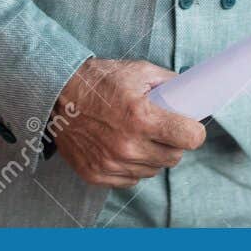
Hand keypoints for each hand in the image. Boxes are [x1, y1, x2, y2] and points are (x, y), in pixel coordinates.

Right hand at [51, 58, 205, 187]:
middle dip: (173, 143)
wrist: (56, 94)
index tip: (190, 127)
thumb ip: (169, 83)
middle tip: (161, 128)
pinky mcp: (96, 174)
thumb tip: (191, 93)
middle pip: (173, 157)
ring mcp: (111, 163)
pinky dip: (132, 166)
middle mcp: (127, 145)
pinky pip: (131, 179)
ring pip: (153, 170)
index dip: (194, 131)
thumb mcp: (138, 71)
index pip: (189, 138)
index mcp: (141, 117)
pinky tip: (122, 147)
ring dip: (152, 155)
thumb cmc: (97, 81)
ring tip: (138, 135)